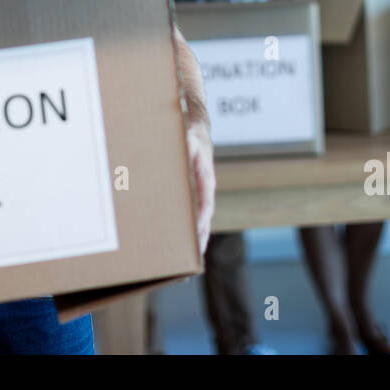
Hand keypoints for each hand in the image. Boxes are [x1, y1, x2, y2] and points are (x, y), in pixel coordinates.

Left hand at [185, 119, 214, 255]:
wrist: (196, 128)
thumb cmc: (191, 132)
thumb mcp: (189, 136)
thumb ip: (188, 145)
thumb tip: (187, 149)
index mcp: (206, 176)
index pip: (206, 202)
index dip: (201, 219)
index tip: (197, 234)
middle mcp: (206, 188)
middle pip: (204, 217)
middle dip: (200, 237)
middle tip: (195, 259)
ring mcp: (201, 192)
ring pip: (200, 219)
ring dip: (196, 238)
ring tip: (190, 261)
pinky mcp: (194, 193)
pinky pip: (193, 214)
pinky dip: (191, 229)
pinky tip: (184, 242)